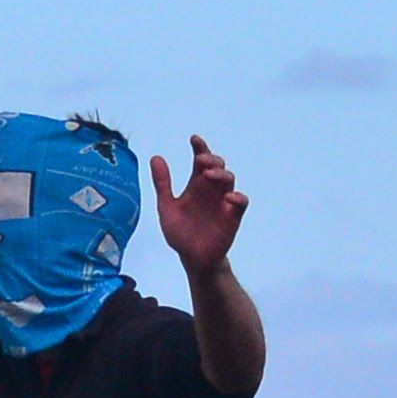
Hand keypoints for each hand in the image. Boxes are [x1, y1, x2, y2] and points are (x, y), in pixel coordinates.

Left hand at [153, 141, 247, 274]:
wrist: (192, 258)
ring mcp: (223, 202)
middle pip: (217, 166)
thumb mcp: (167, 207)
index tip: (194, 139)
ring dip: (221, 174)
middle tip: (200, 160)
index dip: (200, 148)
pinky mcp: (233, 216)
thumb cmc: (180, 232)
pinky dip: (237, 198)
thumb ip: (163, 184)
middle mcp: (211, 189)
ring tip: (208, 175)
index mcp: (196, 184)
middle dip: (211, 159)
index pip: (201, 160)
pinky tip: (228, 198)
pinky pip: (241, 202)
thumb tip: (156, 157)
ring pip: (229, 179)